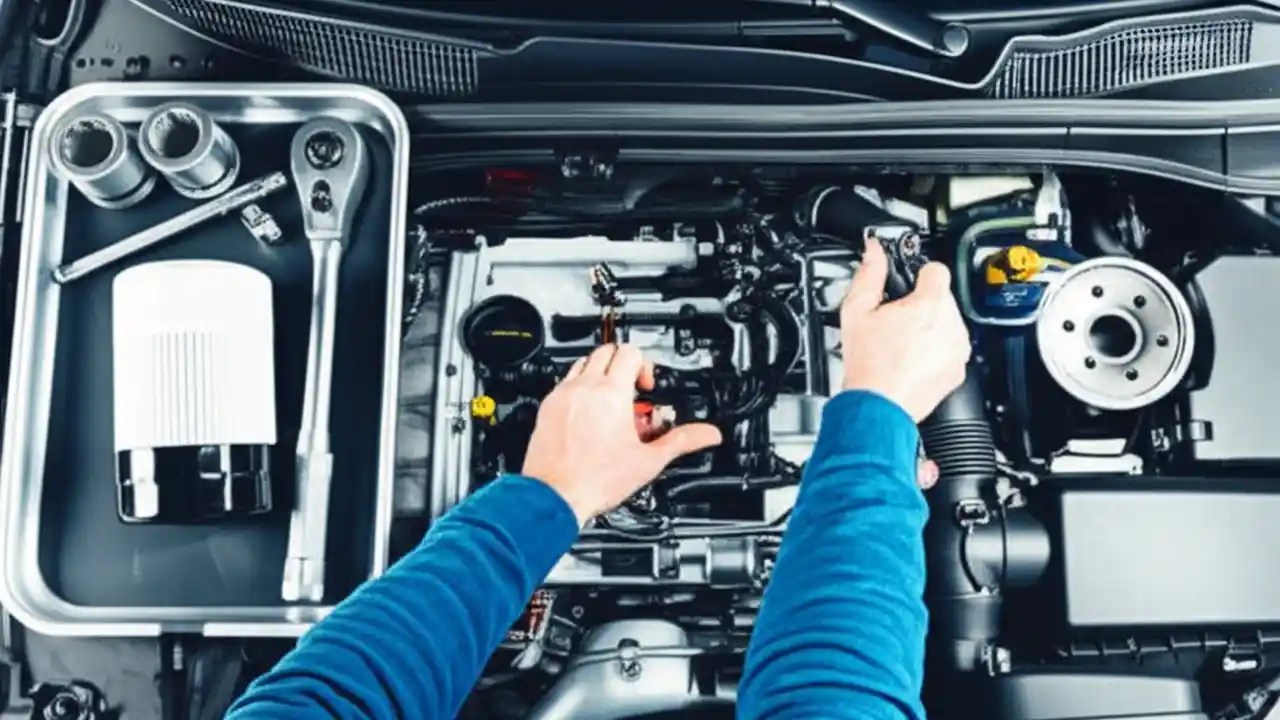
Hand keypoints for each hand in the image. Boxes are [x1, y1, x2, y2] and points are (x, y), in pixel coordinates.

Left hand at [523, 345, 722, 523]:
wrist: (555, 495)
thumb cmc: (594, 480)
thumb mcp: (648, 461)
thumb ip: (681, 440)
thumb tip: (706, 434)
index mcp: (611, 394)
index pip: (630, 352)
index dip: (644, 365)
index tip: (646, 387)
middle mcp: (584, 388)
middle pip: (606, 350)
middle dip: (623, 365)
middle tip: (631, 390)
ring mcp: (562, 396)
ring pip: (582, 363)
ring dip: (599, 374)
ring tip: (611, 402)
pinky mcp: (547, 407)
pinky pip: (565, 383)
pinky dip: (579, 389)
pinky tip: (589, 415)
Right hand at [841, 237, 970, 421]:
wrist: (878, 405)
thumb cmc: (869, 364)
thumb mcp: (857, 311)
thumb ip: (870, 274)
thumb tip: (874, 252)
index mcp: (930, 305)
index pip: (937, 269)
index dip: (919, 273)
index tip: (908, 284)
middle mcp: (951, 325)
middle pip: (942, 298)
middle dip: (921, 304)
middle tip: (896, 320)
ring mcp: (957, 349)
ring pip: (948, 322)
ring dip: (930, 327)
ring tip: (902, 343)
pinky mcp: (958, 369)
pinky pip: (950, 348)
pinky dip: (935, 350)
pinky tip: (912, 359)